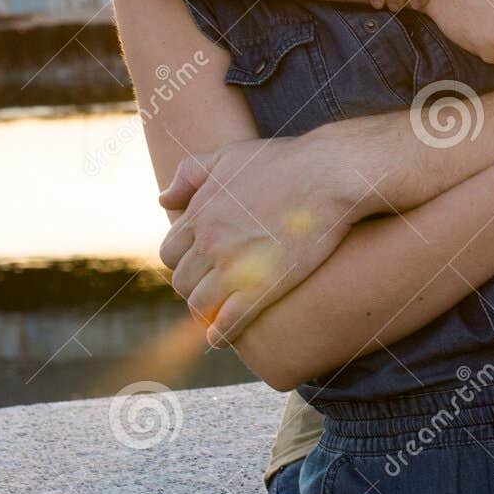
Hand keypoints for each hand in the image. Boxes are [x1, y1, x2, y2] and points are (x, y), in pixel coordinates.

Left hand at [156, 131, 372, 345]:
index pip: (171, 252)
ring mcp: (234, 266)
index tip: (201, 267)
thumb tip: (162, 198)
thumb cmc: (286, 161)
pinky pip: (229, 321)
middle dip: (194, 287)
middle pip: (183, 280)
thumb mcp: (229, 156)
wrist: (330, 173)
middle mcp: (210, 241)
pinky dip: (221, 334)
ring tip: (217, 315)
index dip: (184, 262)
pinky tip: (223, 338)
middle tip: (212, 291)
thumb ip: (190, 173)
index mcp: (201, 212)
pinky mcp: (262, 286)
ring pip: (200, 304)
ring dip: (206, 312)